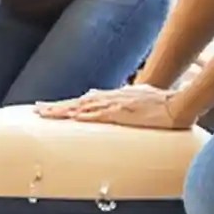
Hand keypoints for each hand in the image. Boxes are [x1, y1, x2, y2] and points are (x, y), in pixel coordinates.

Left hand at [34, 84, 191, 129]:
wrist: (177, 103)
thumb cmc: (160, 102)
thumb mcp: (134, 96)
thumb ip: (116, 97)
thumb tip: (100, 96)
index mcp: (111, 97)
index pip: (81, 101)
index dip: (63, 105)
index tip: (47, 108)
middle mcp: (109, 98)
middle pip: (76, 103)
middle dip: (55, 107)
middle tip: (36, 110)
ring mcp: (114, 105)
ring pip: (82, 108)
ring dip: (62, 111)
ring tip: (45, 114)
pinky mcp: (122, 113)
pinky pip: (99, 115)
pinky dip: (84, 116)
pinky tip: (72, 118)